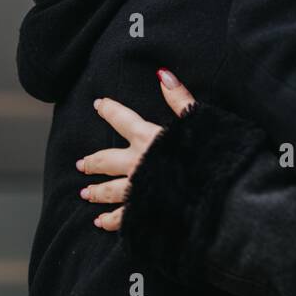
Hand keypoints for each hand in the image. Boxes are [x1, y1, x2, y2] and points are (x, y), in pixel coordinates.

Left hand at [78, 68, 198, 230]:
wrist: (215, 192)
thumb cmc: (209, 152)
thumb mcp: (197, 119)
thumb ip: (179, 98)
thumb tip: (163, 74)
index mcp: (149, 138)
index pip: (123, 119)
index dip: (110, 110)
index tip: (98, 105)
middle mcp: (137, 163)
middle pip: (107, 160)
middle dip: (93, 161)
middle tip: (81, 164)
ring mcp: (138, 189)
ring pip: (109, 190)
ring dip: (96, 191)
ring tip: (84, 193)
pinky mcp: (143, 211)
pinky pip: (122, 217)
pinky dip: (110, 220)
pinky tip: (101, 222)